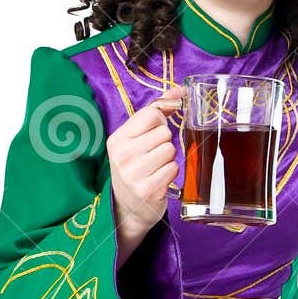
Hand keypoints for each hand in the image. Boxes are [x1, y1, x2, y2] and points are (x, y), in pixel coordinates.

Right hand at [108, 84, 182, 265]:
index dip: (161, 122)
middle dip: (165, 144)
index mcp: (117, 138)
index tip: (156, 133)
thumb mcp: (137, 140)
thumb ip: (157, 112)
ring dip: (169, 160)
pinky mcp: (147, 189)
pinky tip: (160, 180)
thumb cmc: (137, 169)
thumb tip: (180, 89)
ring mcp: (133, 173)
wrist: (128, 209)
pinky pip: (173, 169)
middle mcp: (122, 154)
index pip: (152, 115)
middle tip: (154, 158)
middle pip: (164, 133)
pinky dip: (171, 174)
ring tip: (156, 169)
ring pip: (170, 150)